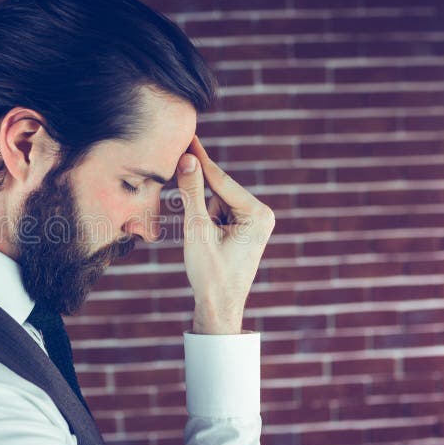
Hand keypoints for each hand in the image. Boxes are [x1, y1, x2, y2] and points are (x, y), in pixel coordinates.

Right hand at [175, 135, 275, 334]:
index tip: (188, 136)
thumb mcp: (197, 231)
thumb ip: (192, 193)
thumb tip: (188, 160)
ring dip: (201, 212)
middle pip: (219, 189)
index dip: (200, 159)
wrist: (219, 308)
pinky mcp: (245, 228)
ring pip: (216, 200)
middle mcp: (261, 213)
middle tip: (182, 180)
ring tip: (202, 242)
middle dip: (198, 193)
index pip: (221, 181)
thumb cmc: (210, 274)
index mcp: (258, 214)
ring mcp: (254, 221)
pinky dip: (205, 219)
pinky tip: (204, 240)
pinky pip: (218, 212)